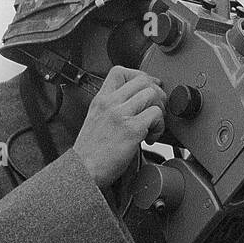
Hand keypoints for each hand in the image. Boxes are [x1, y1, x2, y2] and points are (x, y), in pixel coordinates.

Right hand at [72, 66, 166, 188]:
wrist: (83, 171)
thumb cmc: (91, 151)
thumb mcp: (96, 119)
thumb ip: (113, 107)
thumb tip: (137, 101)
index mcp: (101, 99)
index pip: (120, 71)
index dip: (140, 76)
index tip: (147, 89)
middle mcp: (110, 103)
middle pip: (143, 80)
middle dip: (156, 93)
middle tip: (156, 109)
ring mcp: (120, 115)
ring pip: (153, 94)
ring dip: (160, 110)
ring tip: (152, 125)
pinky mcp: (132, 129)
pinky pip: (156, 115)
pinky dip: (160, 127)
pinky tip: (150, 138)